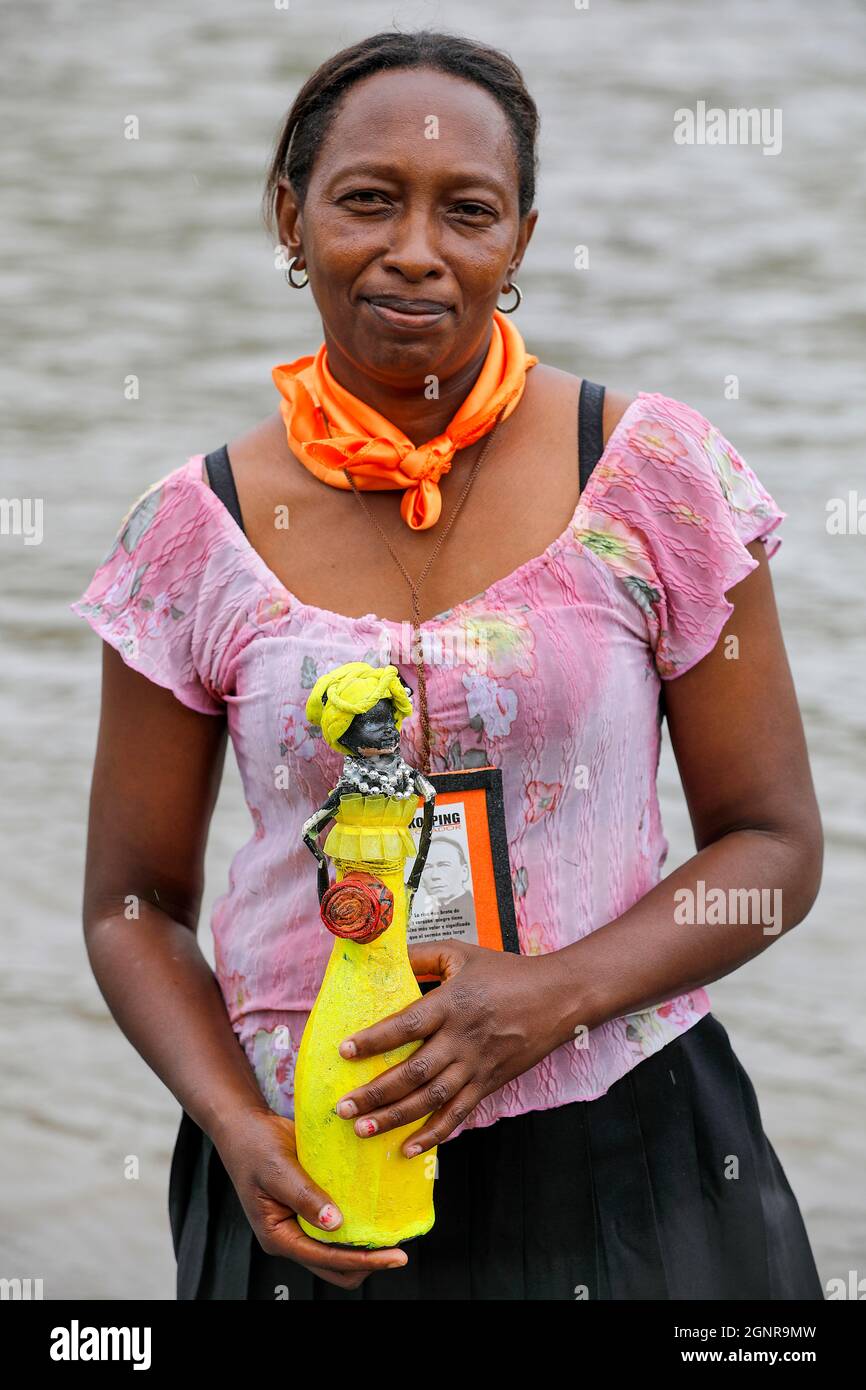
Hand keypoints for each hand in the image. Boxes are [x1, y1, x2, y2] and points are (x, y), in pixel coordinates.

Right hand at [214, 1107, 408, 1289]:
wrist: (246, 1127)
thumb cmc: (256, 1146)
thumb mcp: (278, 1169)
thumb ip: (304, 1196)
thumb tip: (335, 1223)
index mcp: (278, 1236)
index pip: (325, 1259)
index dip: (362, 1260)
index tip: (395, 1256)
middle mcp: (292, 1237)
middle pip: (335, 1268)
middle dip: (368, 1263)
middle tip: (399, 1250)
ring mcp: (302, 1226)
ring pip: (339, 1253)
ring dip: (364, 1248)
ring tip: (393, 1234)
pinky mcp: (311, 1210)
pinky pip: (338, 1229)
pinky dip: (358, 1227)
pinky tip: (378, 1213)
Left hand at [333, 940, 566, 1153]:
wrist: (556, 997)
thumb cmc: (505, 972)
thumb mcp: (461, 953)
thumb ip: (421, 956)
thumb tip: (385, 958)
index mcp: (451, 1004)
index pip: (407, 1025)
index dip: (374, 1040)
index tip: (344, 1051)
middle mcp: (461, 1039)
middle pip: (414, 1071)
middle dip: (376, 1093)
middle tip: (343, 1107)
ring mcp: (476, 1065)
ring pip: (432, 1099)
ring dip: (396, 1117)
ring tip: (364, 1128)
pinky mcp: (488, 1083)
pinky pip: (459, 1114)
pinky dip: (434, 1135)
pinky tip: (408, 1148)